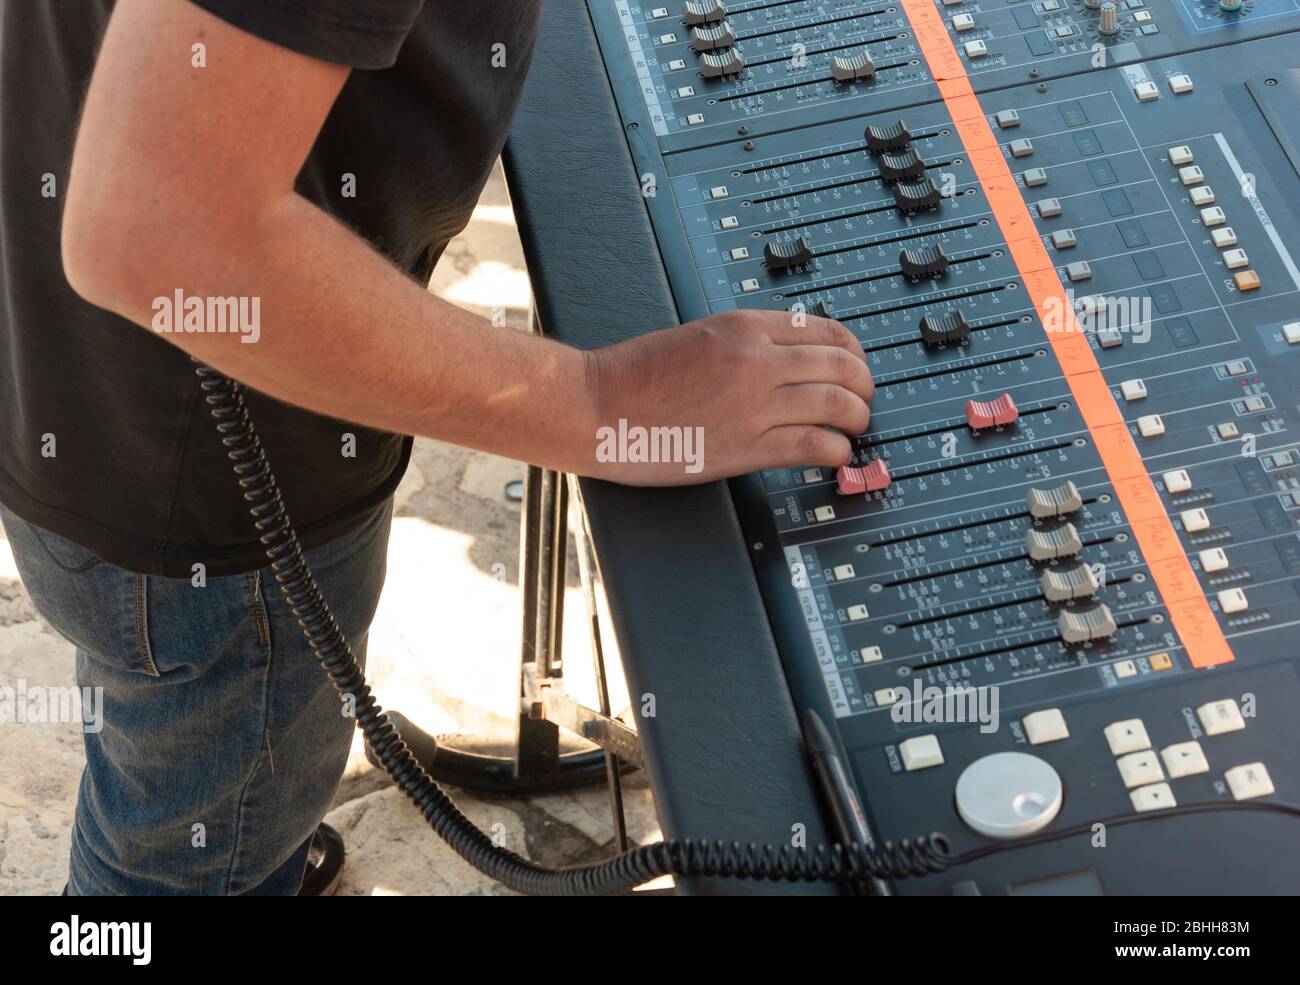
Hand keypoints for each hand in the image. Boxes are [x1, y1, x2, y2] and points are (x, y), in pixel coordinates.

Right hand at [579, 309, 872, 484]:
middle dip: (863, 385)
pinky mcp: (746, 445)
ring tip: (854, 430)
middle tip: (862, 401)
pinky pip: (815, 444)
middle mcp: (757, 359)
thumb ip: (743, 345)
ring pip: (839, 404)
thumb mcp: (696, 337)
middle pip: (842, 365)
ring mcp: (754, 403)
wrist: (595, 406)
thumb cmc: (632, 377)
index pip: (825, 330)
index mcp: (743, 326)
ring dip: (857, 419)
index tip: (854, 367)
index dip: (852, 351)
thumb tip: (784, 361)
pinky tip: (834, 455)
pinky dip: (836, 451)